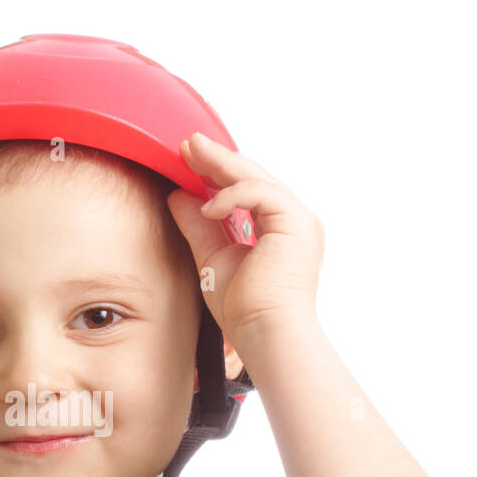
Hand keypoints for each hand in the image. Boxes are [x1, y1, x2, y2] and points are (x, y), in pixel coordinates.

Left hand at [167, 132, 324, 341]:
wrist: (266, 333)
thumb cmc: (246, 309)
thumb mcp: (213, 258)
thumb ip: (199, 227)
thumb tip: (178, 196)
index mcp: (280, 230)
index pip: (249, 190)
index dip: (219, 173)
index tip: (190, 161)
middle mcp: (294, 221)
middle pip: (254, 176)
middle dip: (218, 158)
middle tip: (188, 143)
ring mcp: (299, 220)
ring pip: (258, 177)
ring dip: (222, 163)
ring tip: (191, 153)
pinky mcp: (296, 222)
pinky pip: (261, 192)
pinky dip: (231, 195)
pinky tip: (207, 208)